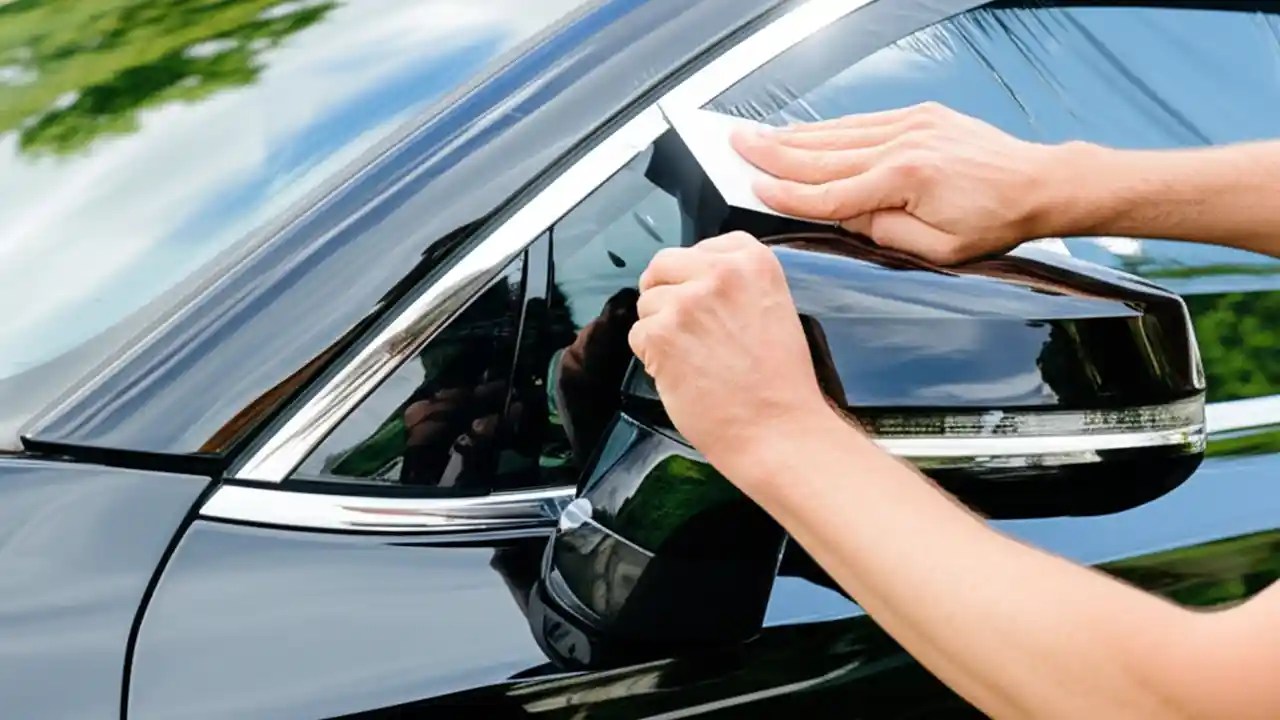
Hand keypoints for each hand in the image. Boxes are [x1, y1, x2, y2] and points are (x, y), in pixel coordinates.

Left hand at [627, 232, 836, 485]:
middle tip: (684, 329)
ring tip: (694, 359)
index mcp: (753, 260)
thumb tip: (689, 279)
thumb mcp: (771, 308)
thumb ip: (734, 285)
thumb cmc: (779, 382)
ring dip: (660, 330)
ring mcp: (688, 301)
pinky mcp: (662, 334)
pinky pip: (638, 334)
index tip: (705, 300)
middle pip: (663, 265)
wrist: (779, 430)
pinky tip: (683, 374)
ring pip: (647, 303)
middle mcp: (719, 271)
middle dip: (666, 294)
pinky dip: (652, 357)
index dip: (694, 275)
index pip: (701, 246)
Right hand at [731, 102, 1071, 264]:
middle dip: (773, 152)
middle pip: (822, 154)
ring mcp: (910, 124)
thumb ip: (882, 230)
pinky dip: (827, 129)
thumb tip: (842, 215)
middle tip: (734, 146)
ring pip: (836, 134)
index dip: (787, 195)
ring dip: (792, 137)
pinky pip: (860, 122)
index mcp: (905, 179)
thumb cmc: (994, 222)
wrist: (1039, 184)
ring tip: (756, 136)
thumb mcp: (936, 247)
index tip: (753, 189)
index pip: (830, 193)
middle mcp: (903, 143)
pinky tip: (803, 132)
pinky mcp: (919, 116)